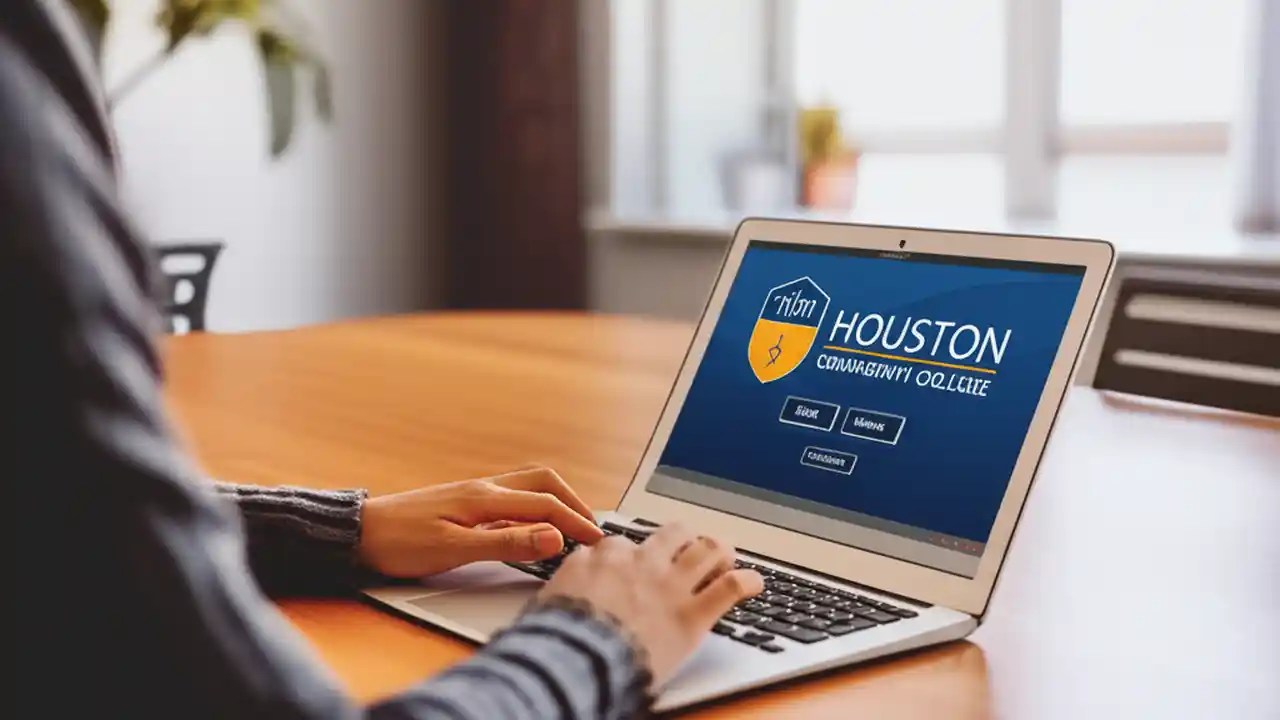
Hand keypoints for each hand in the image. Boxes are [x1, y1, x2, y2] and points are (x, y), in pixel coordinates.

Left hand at [357, 467, 603, 576]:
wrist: (356, 533)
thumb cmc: (397, 542)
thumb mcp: (454, 550)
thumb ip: (506, 543)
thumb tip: (553, 536)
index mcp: (484, 498)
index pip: (546, 506)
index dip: (577, 523)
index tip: (599, 542)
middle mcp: (483, 489)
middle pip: (543, 483)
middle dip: (573, 503)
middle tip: (593, 529)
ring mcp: (473, 494)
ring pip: (529, 486)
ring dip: (556, 500)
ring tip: (572, 524)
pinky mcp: (464, 503)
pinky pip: (513, 497)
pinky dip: (536, 507)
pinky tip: (535, 525)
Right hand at [537, 523, 763, 686]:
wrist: (575, 661)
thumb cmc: (556, 641)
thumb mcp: (548, 604)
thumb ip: (565, 589)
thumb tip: (562, 592)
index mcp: (602, 560)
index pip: (623, 543)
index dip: (633, 553)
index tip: (636, 562)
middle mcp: (640, 564)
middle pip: (672, 533)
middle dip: (684, 539)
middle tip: (689, 550)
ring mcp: (669, 586)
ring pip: (707, 549)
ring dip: (719, 553)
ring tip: (725, 559)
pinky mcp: (692, 614)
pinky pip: (730, 587)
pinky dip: (747, 583)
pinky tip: (755, 583)